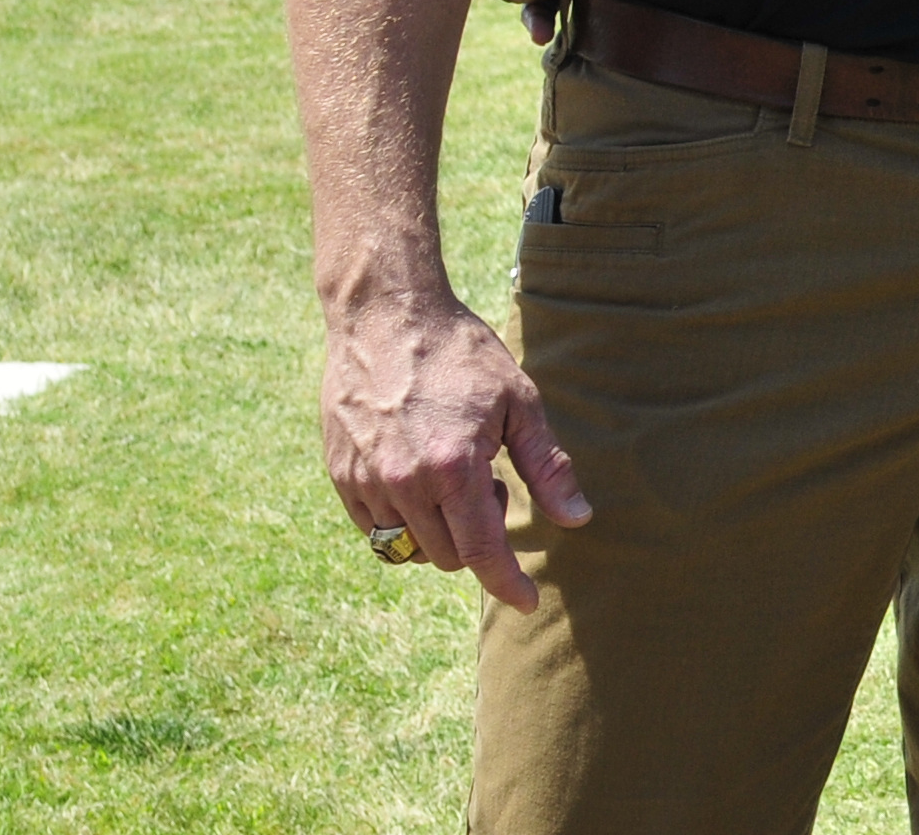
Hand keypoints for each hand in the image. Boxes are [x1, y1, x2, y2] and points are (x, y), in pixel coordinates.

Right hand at [320, 288, 587, 609]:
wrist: (386, 317)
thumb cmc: (462, 355)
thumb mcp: (520, 402)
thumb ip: (547, 467)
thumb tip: (578, 520)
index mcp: (452, 470)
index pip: (482, 553)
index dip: (507, 583)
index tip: (528, 602)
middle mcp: (403, 485)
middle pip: (447, 556)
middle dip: (478, 540)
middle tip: (491, 483)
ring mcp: (365, 484)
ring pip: (409, 548)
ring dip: (441, 530)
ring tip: (453, 472)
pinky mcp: (341, 477)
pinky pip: (376, 530)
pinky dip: (404, 522)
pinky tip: (420, 477)